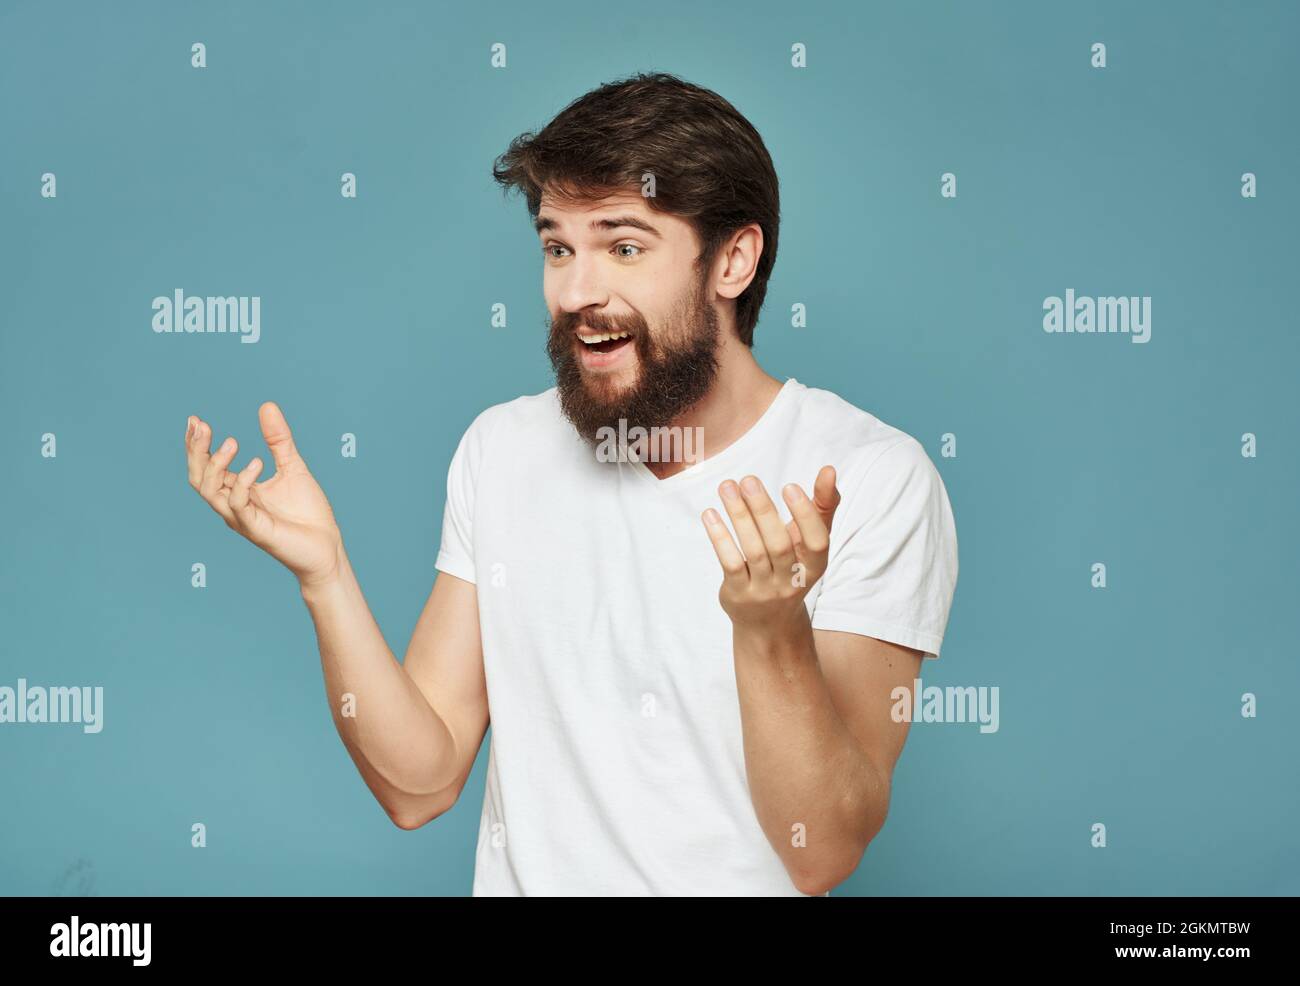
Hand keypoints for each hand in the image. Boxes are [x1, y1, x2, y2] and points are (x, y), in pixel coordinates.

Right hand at [185, 402, 343, 586]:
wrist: (327, 546)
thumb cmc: (307, 512)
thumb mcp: (293, 467)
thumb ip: (278, 440)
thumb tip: (267, 405)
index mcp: (238, 491)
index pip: (206, 467)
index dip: (197, 445)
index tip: (196, 420)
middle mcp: (233, 505)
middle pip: (198, 478)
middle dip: (195, 451)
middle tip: (201, 425)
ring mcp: (242, 518)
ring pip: (209, 492)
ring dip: (215, 465)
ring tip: (232, 442)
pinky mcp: (256, 529)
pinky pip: (237, 505)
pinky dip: (242, 482)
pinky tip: (258, 463)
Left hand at [701, 466, 839, 634]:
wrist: (768, 622)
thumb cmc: (791, 566)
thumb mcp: (809, 541)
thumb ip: (822, 505)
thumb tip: (830, 470)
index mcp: (814, 566)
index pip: (817, 542)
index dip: (806, 516)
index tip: (790, 486)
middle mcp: (791, 581)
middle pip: (779, 545)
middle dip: (763, 510)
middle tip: (748, 479)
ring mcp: (764, 590)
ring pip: (753, 551)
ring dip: (739, 516)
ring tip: (727, 487)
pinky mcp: (739, 594)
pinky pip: (731, 563)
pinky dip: (720, 538)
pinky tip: (710, 514)